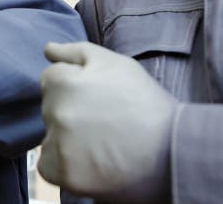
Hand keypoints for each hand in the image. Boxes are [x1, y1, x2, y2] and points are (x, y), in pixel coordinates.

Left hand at [38, 42, 176, 202]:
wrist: (174, 151)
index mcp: (64, 82)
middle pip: (49, 107)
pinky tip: (92, 162)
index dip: (75, 87)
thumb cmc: (145, 103)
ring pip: (49, 137)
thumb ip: (75, 52)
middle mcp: (56, 111)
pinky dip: (65, 165)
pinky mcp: (65, 173)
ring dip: (65, 139)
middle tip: (104, 121)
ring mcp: (59, 143)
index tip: (98, 98)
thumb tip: (48, 49)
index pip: (52, 79)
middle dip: (70, 111)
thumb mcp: (115, 65)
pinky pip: (49, 165)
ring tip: (100, 142)